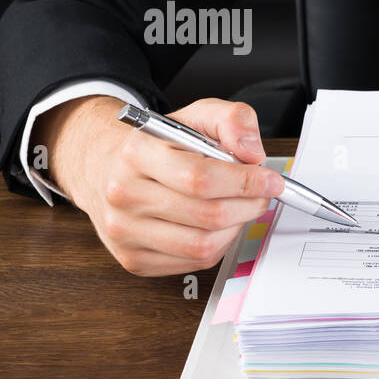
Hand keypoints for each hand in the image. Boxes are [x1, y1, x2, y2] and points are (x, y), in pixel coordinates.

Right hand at [35, 96, 281, 275]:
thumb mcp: (196, 116)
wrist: (109, 170)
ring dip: (236, 228)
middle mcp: (124, 194)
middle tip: (261, 195)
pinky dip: (218, 245)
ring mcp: (125, 231)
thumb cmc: (160, 147)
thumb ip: (231, 120)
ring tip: (238, 208)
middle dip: (249, 206)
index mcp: (137, 154)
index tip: (270, 180)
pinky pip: (194, 262)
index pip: (200, 178)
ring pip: (203, 245)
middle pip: (207, 215)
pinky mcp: (134, 259)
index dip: (246, 182)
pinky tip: (217, 226)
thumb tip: (252, 152)